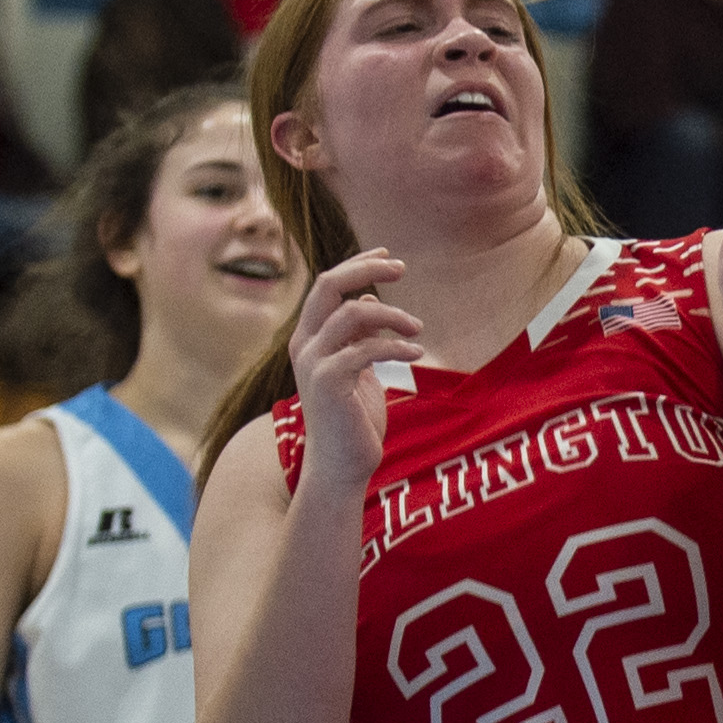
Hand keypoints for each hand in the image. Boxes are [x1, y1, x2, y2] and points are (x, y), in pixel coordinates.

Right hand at [285, 251, 422, 494]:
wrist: (342, 466)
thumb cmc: (353, 417)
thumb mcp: (356, 367)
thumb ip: (358, 335)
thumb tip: (370, 297)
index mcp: (309, 339)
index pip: (326, 285)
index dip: (357, 265)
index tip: (389, 256)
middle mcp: (305, 346)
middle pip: (328, 285)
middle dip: (366, 269)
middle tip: (402, 268)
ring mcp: (314, 364)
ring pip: (353, 311)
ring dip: (393, 314)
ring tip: (418, 329)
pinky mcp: (330, 382)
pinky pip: (367, 347)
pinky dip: (397, 345)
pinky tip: (415, 353)